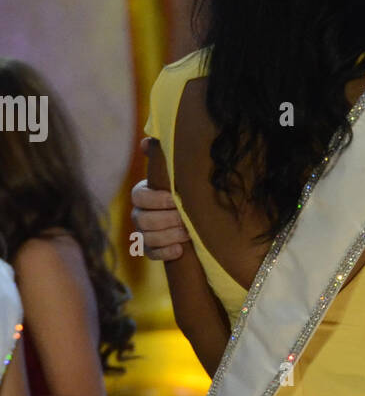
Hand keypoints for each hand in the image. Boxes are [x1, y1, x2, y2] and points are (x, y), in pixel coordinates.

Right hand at [132, 138, 188, 260]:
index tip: (174, 199)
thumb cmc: (183, 191)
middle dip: (166, 221)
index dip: (156, 200)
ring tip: (188, 234)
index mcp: (143, 194)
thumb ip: (163, 160)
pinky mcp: (150, 250)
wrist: (195, 216)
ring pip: (148, 238)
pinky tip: (180, 250)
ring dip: (169, 236)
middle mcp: (139, 214)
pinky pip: (152, 254)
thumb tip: (147, 141)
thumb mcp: (176, 175)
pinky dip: (166, 253)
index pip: (139, 196)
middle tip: (186, 220)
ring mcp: (143, 233)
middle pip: (143, 220)